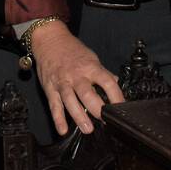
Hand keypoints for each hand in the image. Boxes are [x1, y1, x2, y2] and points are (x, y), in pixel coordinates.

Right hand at [27, 21, 124, 135]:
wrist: (49, 39)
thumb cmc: (71, 49)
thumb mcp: (91, 57)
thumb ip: (103, 73)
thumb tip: (116, 83)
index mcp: (90, 67)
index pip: (107, 82)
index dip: (116, 96)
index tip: (121, 108)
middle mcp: (76, 76)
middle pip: (87, 94)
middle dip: (97, 109)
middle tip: (104, 120)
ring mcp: (62, 83)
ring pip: (70, 101)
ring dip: (79, 116)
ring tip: (87, 129)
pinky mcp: (50, 88)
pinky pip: (54, 105)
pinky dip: (58, 119)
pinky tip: (63, 130)